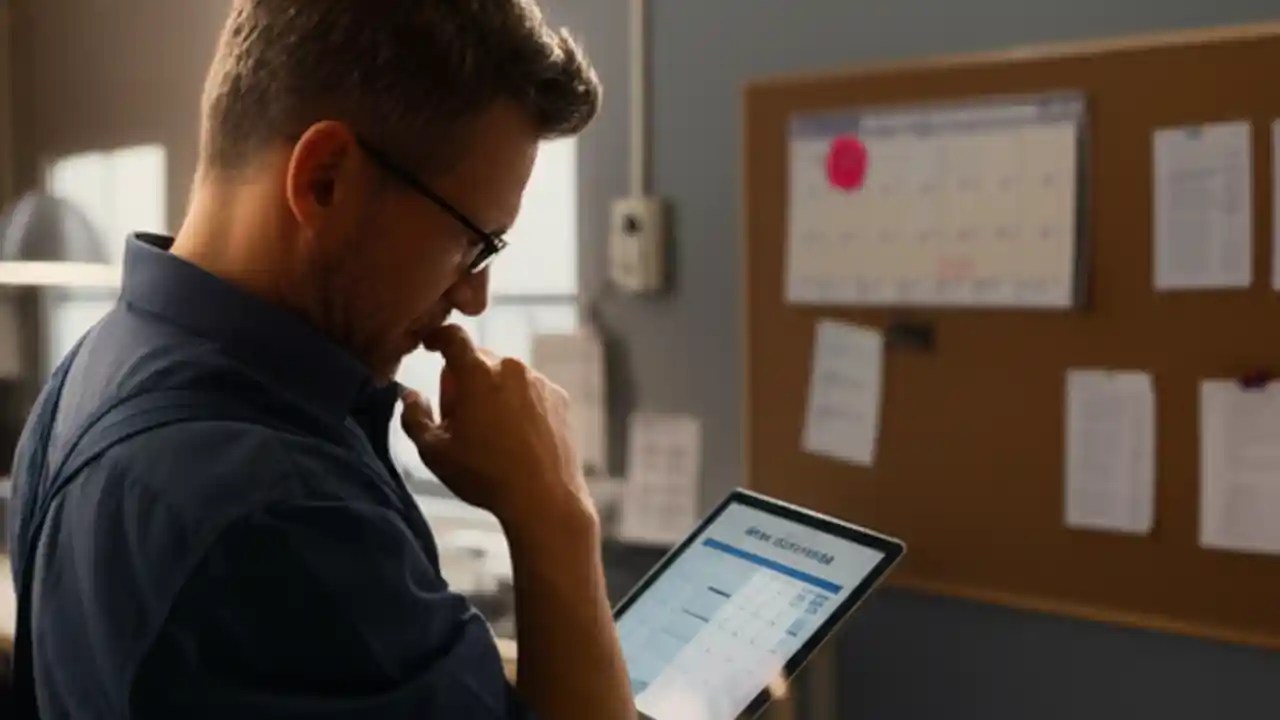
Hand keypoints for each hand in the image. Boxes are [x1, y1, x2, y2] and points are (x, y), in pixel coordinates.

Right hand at [400, 325, 594, 533]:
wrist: (544, 499)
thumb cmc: (484, 475)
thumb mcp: (434, 452)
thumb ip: (414, 417)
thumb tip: (410, 394)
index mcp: (478, 373)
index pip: (453, 336)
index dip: (438, 337)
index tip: (431, 346)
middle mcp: (512, 368)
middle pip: (479, 360)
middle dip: (464, 380)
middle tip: (459, 419)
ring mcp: (540, 382)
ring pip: (506, 377)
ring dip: (493, 393)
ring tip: (491, 435)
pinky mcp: (561, 399)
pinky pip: (531, 391)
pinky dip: (520, 405)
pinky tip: (517, 438)